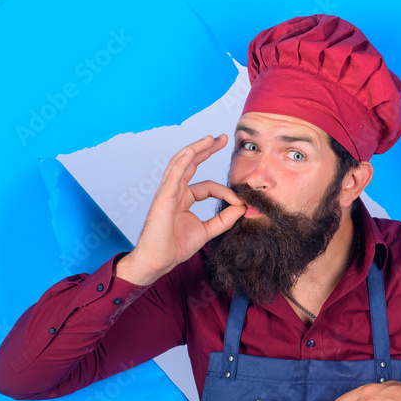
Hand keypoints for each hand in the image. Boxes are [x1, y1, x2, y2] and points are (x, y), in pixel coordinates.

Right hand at [116, 134, 244, 284]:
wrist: (158, 262)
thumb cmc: (175, 247)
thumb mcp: (206, 231)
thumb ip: (223, 219)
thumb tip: (242, 207)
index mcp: (184, 198)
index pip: (208, 186)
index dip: (226, 192)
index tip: (241, 201)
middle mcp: (175, 191)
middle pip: (191, 163)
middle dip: (206, 149)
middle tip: (222, 138)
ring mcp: (168, 192)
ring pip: (181, 163)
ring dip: (196, 149)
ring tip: (211, 138)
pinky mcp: (163, 197)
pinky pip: (173, 175)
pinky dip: (183, 161)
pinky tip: (193, 151)